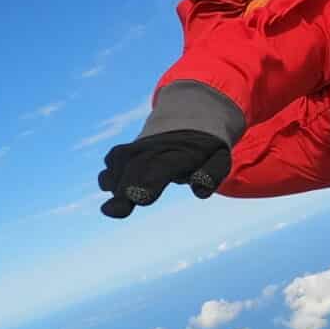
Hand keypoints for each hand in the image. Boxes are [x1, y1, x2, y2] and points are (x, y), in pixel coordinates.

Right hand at [99, 130, 232, 218]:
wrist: (189, 116)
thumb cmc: (206, 146)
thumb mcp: (220, 158)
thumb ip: (213, 174)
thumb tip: (200, 189)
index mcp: (181, 152)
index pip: (163, 166)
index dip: (150, 182)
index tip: (139, 198)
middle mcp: (155, 148)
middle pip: (135, 169)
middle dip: (124, 189)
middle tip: (111, 211)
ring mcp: (138, 148)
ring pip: (119, 166)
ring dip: (114, 185)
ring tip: (115, 207)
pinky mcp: (126, 152)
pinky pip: (111, 164)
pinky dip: (109, 178)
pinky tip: (117, 189)